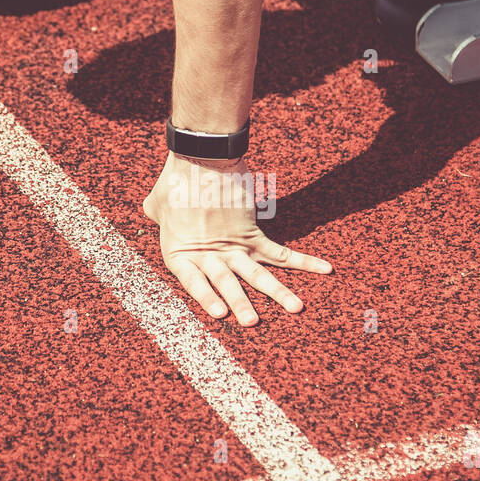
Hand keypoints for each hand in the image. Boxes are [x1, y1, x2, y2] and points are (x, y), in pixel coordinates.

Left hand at [142, 152, 332, 326]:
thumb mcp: (156, 204)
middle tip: (252, 323)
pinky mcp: (253, 232)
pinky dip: (304, 261)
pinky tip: (325, 269)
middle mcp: (210, 254)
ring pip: (258, 274)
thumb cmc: (175, 179)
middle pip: (229, 284)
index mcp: (183, 253)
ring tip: (296, 308)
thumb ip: (157, 216)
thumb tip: (154, 212)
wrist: (201, 157)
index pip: (195, 284)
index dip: (207, 299)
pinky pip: (281, 252)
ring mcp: (234, 245)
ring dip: (278, 293)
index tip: (221, 315)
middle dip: (242, 305)